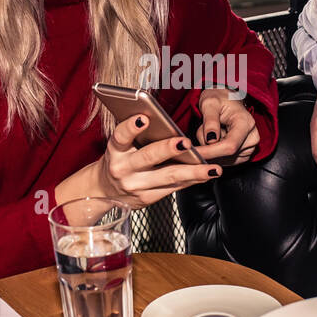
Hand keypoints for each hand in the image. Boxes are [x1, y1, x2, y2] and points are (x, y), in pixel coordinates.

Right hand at [54, 115, 220, 209]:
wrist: (104, 190)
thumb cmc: (119, 159)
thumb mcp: (120, 146)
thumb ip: (136, 135)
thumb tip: (163, 121)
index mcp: (115, 150)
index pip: (121, 136)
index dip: (132, 127)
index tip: (144, 118)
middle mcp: (123, 169)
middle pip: (149, 157)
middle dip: (169, 149)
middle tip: (186, 143)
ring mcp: (135, 186)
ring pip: (168, 177)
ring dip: (193, 172)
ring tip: (212, 168)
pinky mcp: (147, 198)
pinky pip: (173, 188)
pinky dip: (191, 180)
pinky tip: (206, 175)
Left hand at [193, 88, 260, 165]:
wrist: (226, 100)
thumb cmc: (219, 99)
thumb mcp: (209, 103)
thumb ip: (210, 121)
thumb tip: (211, 140)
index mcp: (246, 123)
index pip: (229, 146)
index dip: (211, 152)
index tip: (194, 152)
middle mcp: (252, 137)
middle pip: (226, 155)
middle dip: (208, 148)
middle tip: (201, 131)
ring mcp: (249, 148)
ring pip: (223, 160)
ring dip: (210, 150)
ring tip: (210, 132)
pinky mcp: (244, 155)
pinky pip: (225, 161)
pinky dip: (215, 153)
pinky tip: (214, 139)